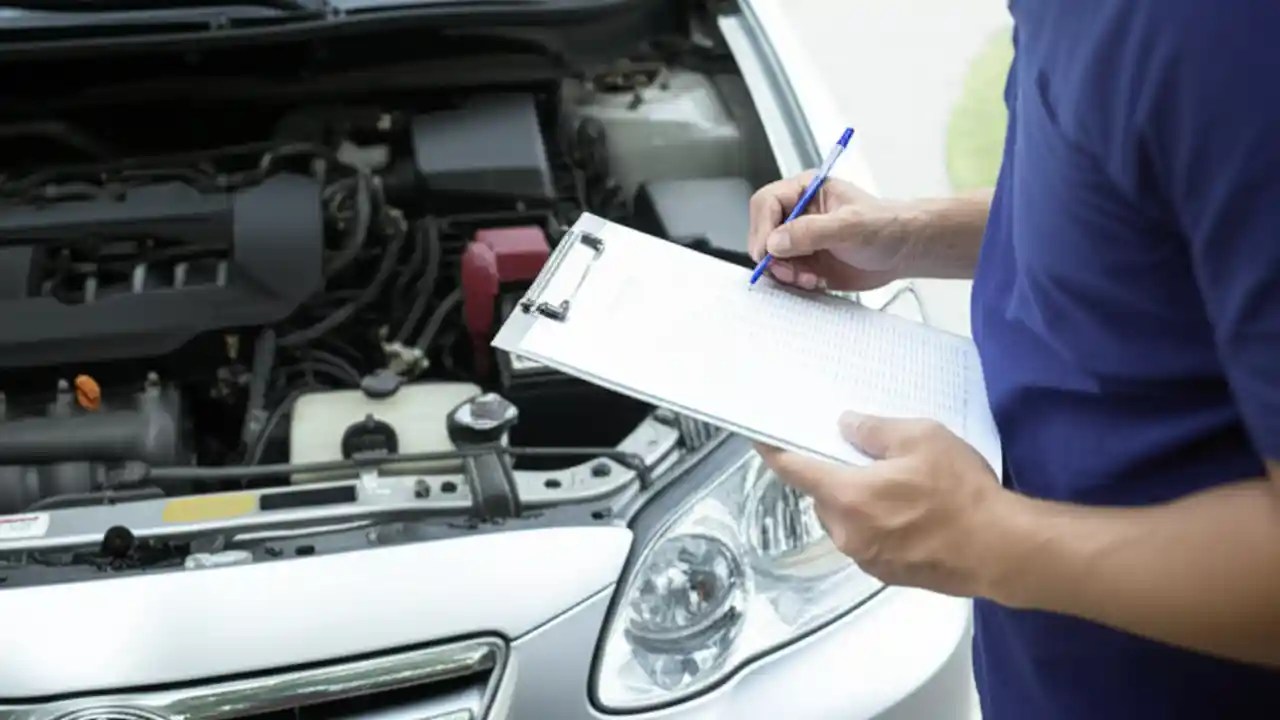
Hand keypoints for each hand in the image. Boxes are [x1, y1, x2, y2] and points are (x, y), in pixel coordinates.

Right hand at [747, 172, 915, 291]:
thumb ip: (811, 231)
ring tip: (808, 278)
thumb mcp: (850, 225)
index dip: (762, 227)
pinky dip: (794, 283)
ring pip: (771, 258)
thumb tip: (775, 242)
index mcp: (805, 191)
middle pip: (763, 232)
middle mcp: (798, 214)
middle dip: (772, 256)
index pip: (767, 203)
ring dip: (784, 273)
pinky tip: (815, 282)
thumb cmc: (886, 226)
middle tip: (789, 270)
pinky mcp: (805, 262)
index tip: (768, 251)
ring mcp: (800, 240)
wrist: (904, 251)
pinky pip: (784, 275)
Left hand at [755, 412, 1015, 598]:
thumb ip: (874, 430)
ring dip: (858, 502)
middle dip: (835, 475)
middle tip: (864, 457)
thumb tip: (846, 425)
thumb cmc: (961, 493)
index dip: (775, 452)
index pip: (794, 470)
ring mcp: (866, 558)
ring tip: (897, 485)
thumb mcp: (920, 439)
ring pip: (845, 520)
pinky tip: (909, 513)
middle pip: (823, 496)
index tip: (761, 440)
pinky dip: (877, 524)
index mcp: (846, 496)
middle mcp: (847, 532)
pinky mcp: (887, 575)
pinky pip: (868, 540)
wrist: (1001, 550)